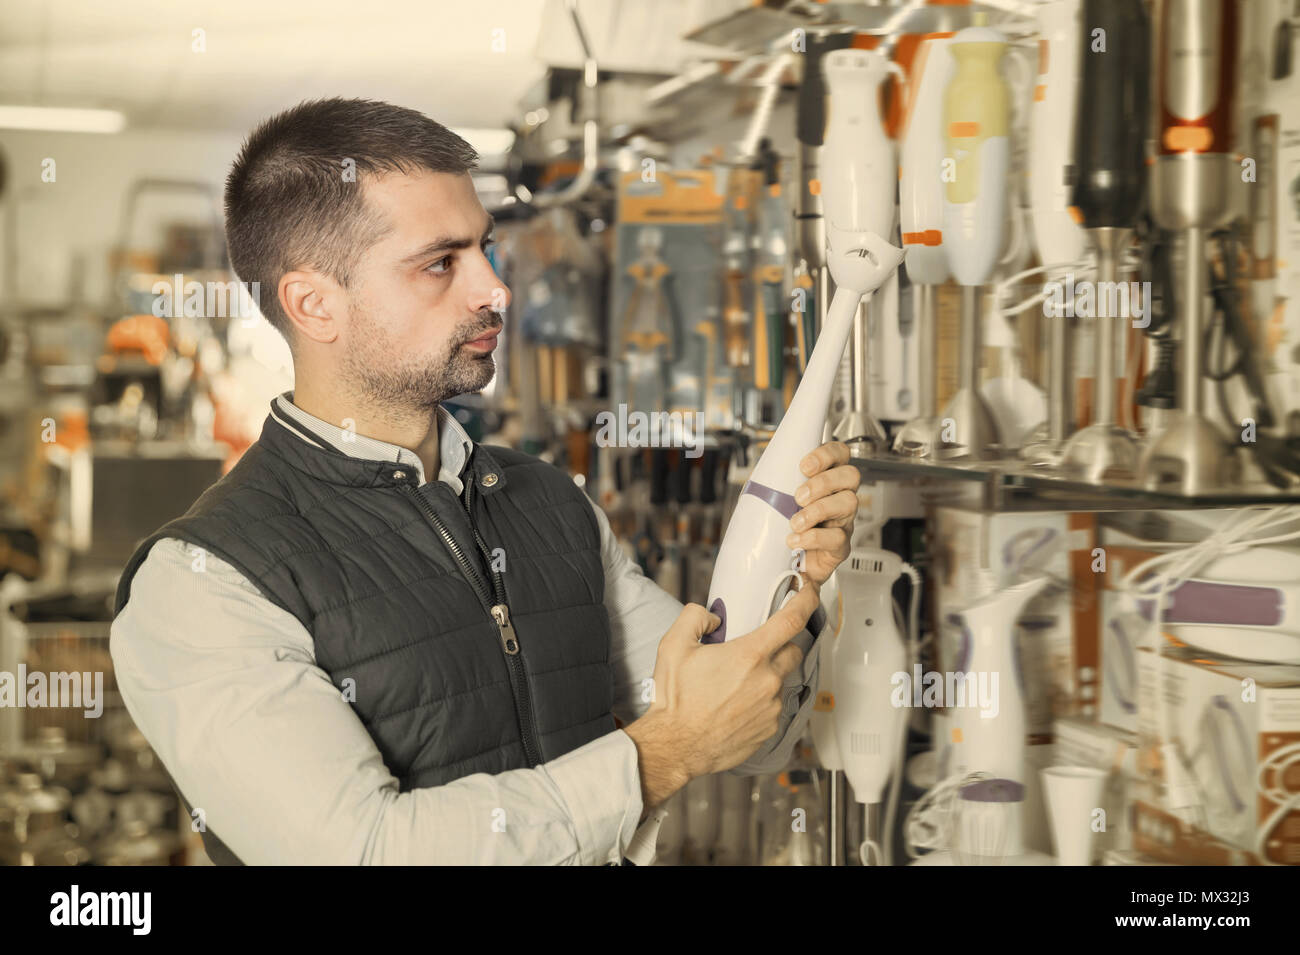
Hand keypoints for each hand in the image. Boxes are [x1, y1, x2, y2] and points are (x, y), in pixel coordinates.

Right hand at [624, 584, 818, 806]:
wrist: (675, 745)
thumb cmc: (676, 700)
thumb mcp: (674, 646)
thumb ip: (695, 617)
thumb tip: (713, 617)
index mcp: (748, 655)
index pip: (791, 620)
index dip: (806, 600)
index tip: (809, 591)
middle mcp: (767, 680)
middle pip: (794, 650)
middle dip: (781, 645)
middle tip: (754, 650)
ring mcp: (771, 707)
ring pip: (781, 681)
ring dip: (766, 676)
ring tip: (734, 685)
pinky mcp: (769, 729)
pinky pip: (773, 707)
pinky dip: (760, 702)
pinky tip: (736, 705)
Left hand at [786, 441, 858, 585]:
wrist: (784, 567)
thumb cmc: (782, 529)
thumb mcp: (774, 500)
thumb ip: (775, 484)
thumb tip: (765, 475)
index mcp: (826, 480)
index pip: (839, 454)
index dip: (826, 454)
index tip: (804, 465)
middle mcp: (839, 497)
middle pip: (850, 475)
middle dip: (823, 482)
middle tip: (799, 496)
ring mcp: (843, 521)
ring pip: (848, 502)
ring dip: (818, 509)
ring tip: (795, 522)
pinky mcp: (840, 546)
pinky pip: (837, 537)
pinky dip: (813, 537)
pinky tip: (796, 540)